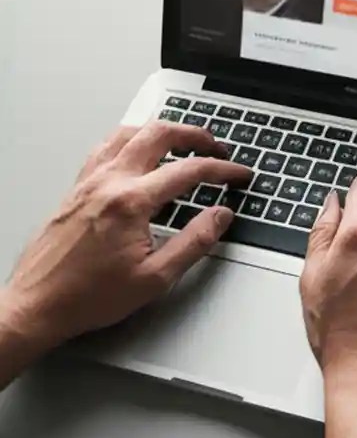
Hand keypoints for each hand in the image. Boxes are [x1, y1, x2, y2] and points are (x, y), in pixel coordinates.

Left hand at [0, 122, 251, 376]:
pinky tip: (138, 152)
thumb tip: (220, 216)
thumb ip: (194, 242)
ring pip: (128, 133)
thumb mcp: (155, 278)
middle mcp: (108, 184)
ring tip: (181, 141)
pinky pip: (105, 148)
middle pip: (158, 135)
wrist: (37, 306)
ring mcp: (88, 183)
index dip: (223, 170)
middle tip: (216, 147)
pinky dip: (130, 140)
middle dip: (194, 135)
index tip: (239, 174)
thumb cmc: (88, 297)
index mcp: (131, 203)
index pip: (189, 170)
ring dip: (160, 131)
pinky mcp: (75, 190)